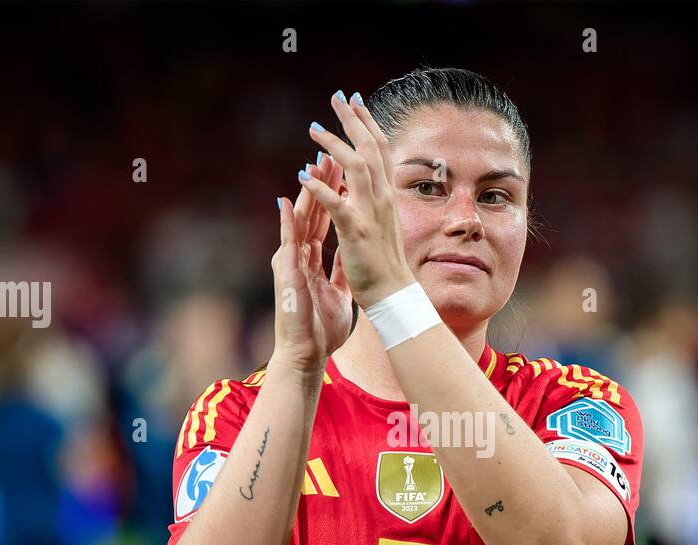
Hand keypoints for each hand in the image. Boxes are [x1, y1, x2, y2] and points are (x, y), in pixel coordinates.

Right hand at [271, 152, 354, 371]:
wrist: (305, 354)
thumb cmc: (320, 329)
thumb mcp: (337, 291)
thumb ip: (339, 269)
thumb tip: (349, 251)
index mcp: (311, 258)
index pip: (325, 218)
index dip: (334, 193)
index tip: (344, 169)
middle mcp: (298, 256)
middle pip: (313, 211)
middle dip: (322, 182)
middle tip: (331, 153)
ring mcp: (289, 263)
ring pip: (300, 220)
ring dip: (307, 192)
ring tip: (313, 164)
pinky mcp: (286, 274)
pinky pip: (287, 244)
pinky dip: (287, 222)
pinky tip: (287, 201)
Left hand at [300, 91, 415, 308]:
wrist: (394, 294)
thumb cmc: (386, 264)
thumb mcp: (381, 225)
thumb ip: (371, 202)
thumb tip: (356, 185)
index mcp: (386, 196)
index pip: (379, 150)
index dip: (367, 123)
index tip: (355, 102)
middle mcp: (382, 199)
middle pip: (369, 149)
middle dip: (352, 120)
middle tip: (336, 97)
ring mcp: (370, 214)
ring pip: (356, 168)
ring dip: (334, 145)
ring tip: (314, 129)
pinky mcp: (356, 232)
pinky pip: (337, 203)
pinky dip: (320, 187)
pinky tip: (303, 174)